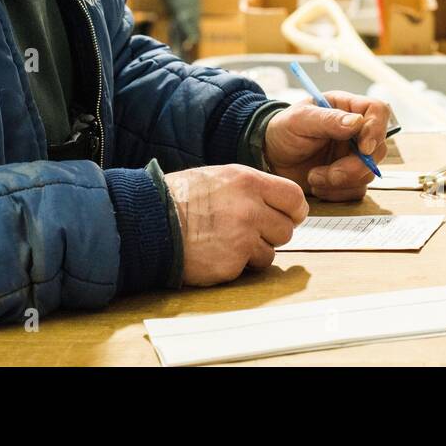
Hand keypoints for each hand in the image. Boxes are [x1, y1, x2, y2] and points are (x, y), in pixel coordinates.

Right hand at [162, 165, 308, 285]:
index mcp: (247, 181)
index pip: (294, 198)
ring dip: (255, 251)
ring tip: (228, 240)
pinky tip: (217, 251)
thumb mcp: (220, 177)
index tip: (288, 216)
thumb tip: (280, 203)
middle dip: (271, 233)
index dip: (294, 211)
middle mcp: (249, 208)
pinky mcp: (232, 262)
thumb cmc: (181, 198)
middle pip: (286, 229)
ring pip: (271, 252)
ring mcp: (242, 237)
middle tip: (250, 231)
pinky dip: (237, 263)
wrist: (151, 221)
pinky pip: (250, 268)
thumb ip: (251, 188)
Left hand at [262, 92, 391, 200]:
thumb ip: (328, 119)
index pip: (378, 111)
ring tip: (314, 177)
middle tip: (331, 173)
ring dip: (340, 182)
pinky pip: (356, 191)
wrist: (269, 157)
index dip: (376, 130)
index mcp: (346, 108)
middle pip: (378, 149)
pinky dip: (336, 193)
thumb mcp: (299, 120)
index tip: (364, 148)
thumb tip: (356, 122)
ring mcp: (354, 156)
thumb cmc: (283, 131)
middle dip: (355, 167)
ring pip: (368, 174)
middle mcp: (355, 132)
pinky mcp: (349, 178)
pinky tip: (317, 185)